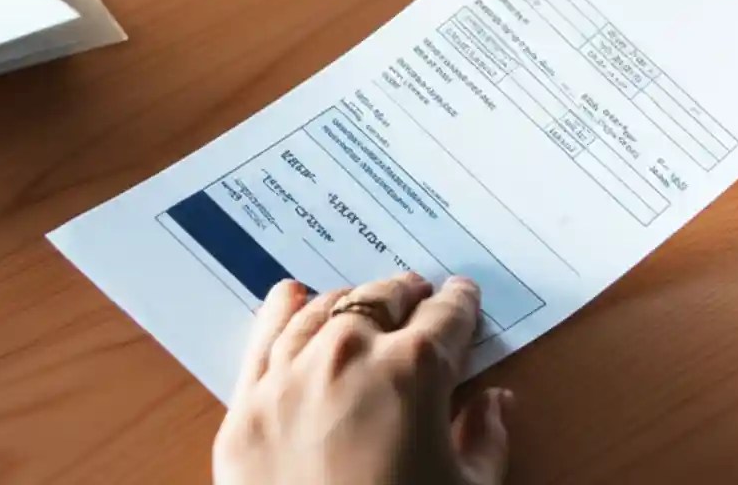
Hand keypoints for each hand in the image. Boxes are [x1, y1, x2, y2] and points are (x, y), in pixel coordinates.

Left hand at [212, 275, 512, 484]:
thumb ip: (487, 441)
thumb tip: (494, 404)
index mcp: (414, 372)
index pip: (446, 317)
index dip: (461, 304)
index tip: (464, 298)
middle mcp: (348, 357)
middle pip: (382, 301)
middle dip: (407, 296)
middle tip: (419, 297)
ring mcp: (288, 379)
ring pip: (323, 311)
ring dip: (352, 301)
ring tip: (366, 300)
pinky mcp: (244, 409)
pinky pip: (262, 341)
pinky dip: (282, 313)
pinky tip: (293, 298)